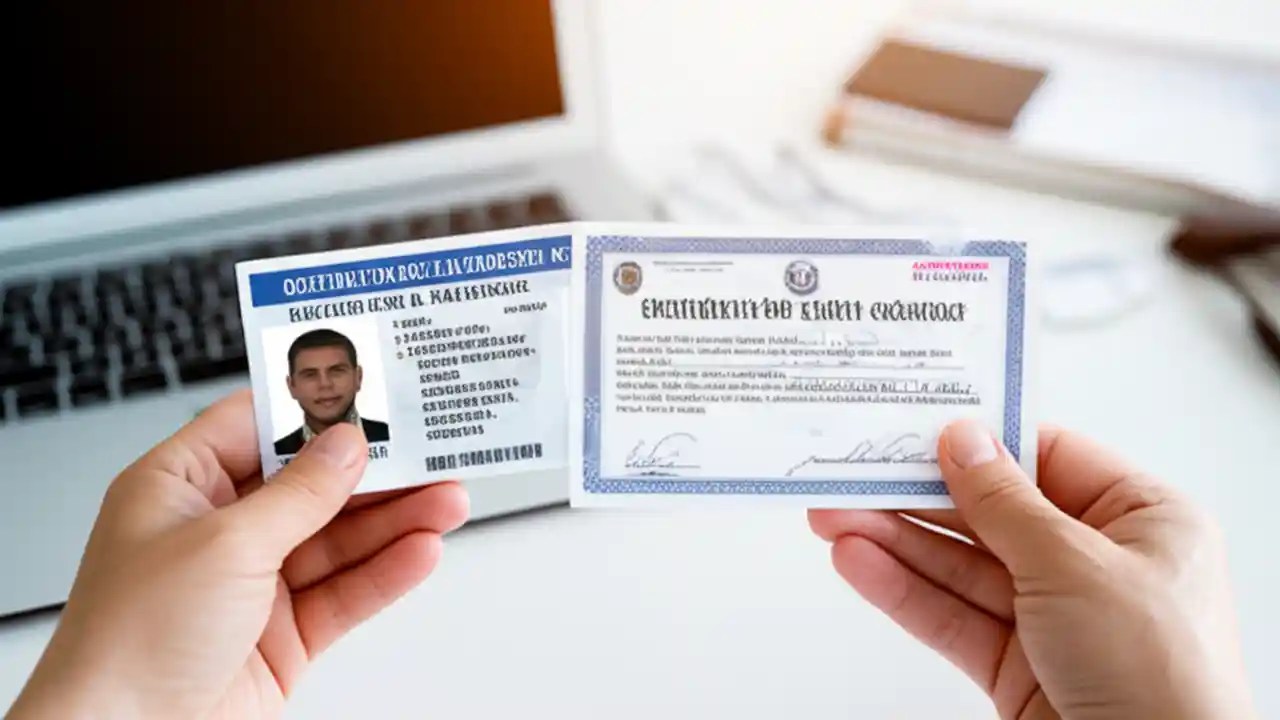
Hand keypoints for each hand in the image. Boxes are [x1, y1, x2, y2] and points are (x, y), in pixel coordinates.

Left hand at [9, 390, 468, 719]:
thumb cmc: (128, 645)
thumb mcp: (225, 544)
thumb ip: (298, 493)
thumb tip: (346, 446)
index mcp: (179, 487)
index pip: (258, 427)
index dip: (316, 408)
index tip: (372, 392)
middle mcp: (216, 530)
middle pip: (312, 484)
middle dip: (375, 471)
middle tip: (432, 451)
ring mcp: (252, 584)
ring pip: (339, 539)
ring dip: (395, 521)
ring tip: (448, 500)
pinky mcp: (282, 634)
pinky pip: (345, 592)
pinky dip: (385, 573)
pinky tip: (420, 551)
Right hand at [809, 421, 1253, 718]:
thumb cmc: (1165, 680)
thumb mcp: (1077, 566)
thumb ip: (1006, 502)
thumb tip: (964, 441)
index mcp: (1143, 522)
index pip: (1047, 459)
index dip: (981, 442)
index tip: (921, 425)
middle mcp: (1099, 566)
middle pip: (991, 515)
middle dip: (919, 497)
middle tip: (856, 473)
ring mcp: (1055, 619)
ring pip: (960, 567)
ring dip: (896, 541)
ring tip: (835, 517)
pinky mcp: (1017, 667)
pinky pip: (951, 616)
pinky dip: (903, 591)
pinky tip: (860, 563)